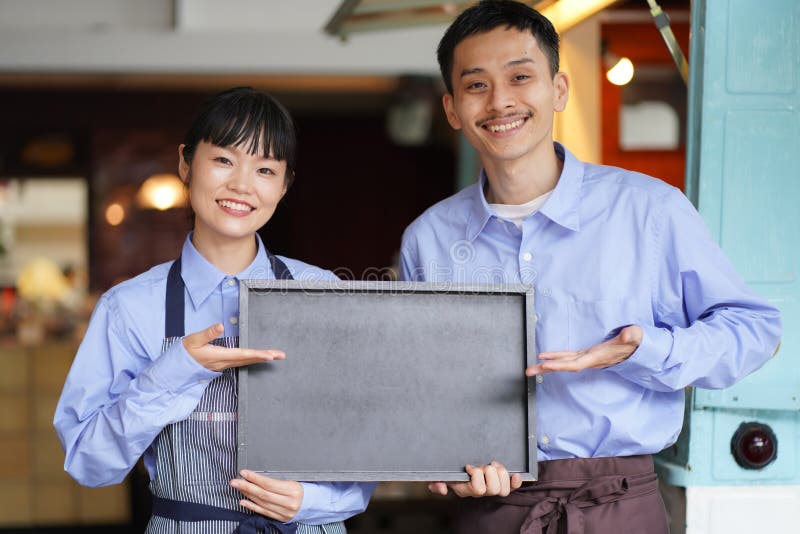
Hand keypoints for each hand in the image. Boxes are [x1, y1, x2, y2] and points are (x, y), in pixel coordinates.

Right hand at [183, 323, 284, 371]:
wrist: (177, 366)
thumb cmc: (185, 352)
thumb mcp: (194, 340)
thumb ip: (207, 333)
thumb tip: (220, 326)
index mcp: (219, 355)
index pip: (242, 355)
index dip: (257, 354)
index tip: (270, 355)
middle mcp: (224, 362)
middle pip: (248, 359)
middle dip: (265, 357)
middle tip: (281, 355)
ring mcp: (224, 364)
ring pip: (246, 361)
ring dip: (260, 358)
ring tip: (274, 356)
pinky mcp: (222, 363)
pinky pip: (241, 362)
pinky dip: (252, 359)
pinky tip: (258, 358)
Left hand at [230, 470, 303, 521]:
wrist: (311, 503)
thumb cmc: (301, 489)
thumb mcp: (292, 481)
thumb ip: (275, 480)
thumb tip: (256, 477)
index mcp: (292, 490)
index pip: (268, 484)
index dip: (255, 478)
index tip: (244, 473)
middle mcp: (288, 502)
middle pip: (263, 494)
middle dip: (247, 486)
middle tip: (235, 481)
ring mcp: (284, 512)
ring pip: (262, 503)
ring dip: (247, 495)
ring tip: (238, 488)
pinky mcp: (280, 518)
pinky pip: (263, 512)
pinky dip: (252, 506)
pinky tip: (243, 501)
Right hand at [428, 461, 521, 497]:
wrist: (459, 467)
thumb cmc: (449, 472)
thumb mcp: (440, 476)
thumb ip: (436, 482)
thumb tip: (440, 489)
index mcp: (467, 489)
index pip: (478, 489)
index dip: (476, 475)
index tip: (469, 466)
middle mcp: (481, 491)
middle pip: (493, 489)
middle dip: (489, 472)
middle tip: (483, 465)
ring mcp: (491, 488)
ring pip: (503, 488)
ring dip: (500, 472)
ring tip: (492, 464)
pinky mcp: (501, 483)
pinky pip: (512, 487)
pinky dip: (515, 482)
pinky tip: (516, 475)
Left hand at [525, 325, 642, 375]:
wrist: (637, 350)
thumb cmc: (634, 343)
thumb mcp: (634, 337)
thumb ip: (631, 335)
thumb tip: (628, 335)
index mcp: (596, 357)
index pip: (576, 363)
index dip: (561, 365)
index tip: (545, 365)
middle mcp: (588, 360)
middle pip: (564, 366)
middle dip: (546, 369)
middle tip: (527, 371)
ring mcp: (586, 358)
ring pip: (563, 362)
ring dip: (546, 365)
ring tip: (530, 368)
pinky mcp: (585, 354)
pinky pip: (567, 357)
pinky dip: (555, 357)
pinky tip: (544, 357)